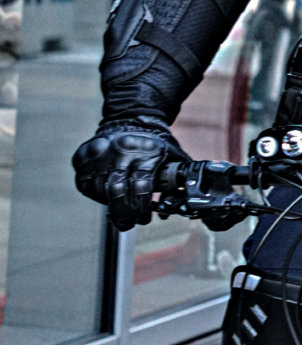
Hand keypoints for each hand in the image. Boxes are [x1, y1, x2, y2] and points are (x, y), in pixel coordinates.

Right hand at [72, 119, 188, 231]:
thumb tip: (170, 212)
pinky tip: (106, 194)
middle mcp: (122, 150)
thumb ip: (175, 183)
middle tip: (127, 224)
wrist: (132, 121)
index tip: (142, 219)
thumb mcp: (173, 157)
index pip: (141, 186)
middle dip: (122, 214)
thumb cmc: (154, 145)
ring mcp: (100, 151)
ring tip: (120, 205)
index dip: (140, 208)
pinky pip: (85, 185)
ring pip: (100, 190)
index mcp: (148, 151)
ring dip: (110, 204)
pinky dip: (95, 195)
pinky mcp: (83, 155)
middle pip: (116, 191)